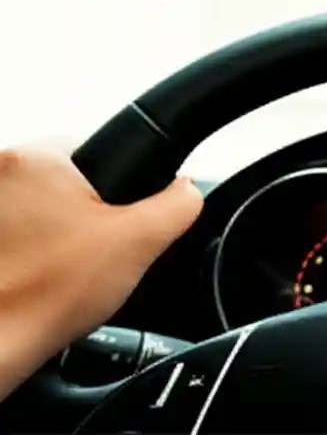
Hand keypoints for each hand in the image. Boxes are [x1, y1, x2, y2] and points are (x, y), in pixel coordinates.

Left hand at [0, 141, 201, 398]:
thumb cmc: (46, 295)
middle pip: (64, 183)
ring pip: (36, 210)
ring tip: (57, 271)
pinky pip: (12, 233)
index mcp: (36, 158)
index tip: (110, 229)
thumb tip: (188, 192)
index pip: (96, 153)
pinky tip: (34, 278)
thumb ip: (178, 205)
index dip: (117, 193)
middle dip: (83, 216)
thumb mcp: (140, 242)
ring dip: (51, 233)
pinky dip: (24, 251)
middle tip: (86, 256)